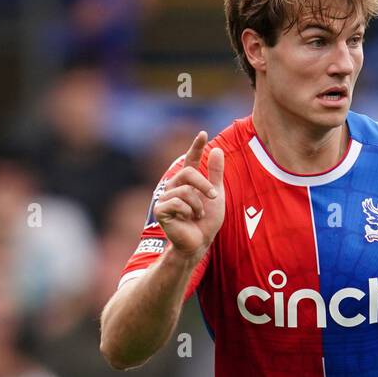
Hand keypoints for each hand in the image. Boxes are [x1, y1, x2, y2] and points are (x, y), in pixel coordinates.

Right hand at [154, 130, 224, 260]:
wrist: (199, 242)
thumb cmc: (206, 222)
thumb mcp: (216, 196)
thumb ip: (215, 174)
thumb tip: (217, 150)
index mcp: (187, 182)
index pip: (191, 160)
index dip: (196, 147)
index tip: (203, 133)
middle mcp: (174, 186)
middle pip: (188, 173)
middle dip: (204, 186)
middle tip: (213, 198)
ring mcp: (165, 197)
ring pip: (185, 191)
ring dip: (197, 206)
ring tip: (196, 216)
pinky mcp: (160, 209)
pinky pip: (176, 203)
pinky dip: (187, 212)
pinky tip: (186, 220)